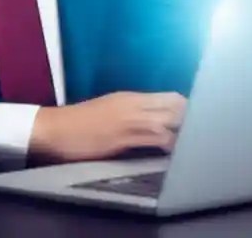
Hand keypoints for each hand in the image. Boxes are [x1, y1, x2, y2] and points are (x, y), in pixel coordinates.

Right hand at [27, 91, 186, 164]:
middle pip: (176, 106)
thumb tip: (153, 123)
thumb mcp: (109, 110)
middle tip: (198, 136)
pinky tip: (173, 153)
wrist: (53, 130)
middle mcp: (133, 105)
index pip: (171, 97)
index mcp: (130, 97)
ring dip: (183, 133)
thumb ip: (131, 114)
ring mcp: (129, 120)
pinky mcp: (123, 137)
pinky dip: (168, 144)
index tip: (197, 123)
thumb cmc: (79, 123)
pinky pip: (155, 137)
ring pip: (169, 120)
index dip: (187, 110)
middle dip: (192, 120)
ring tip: (191, 146)